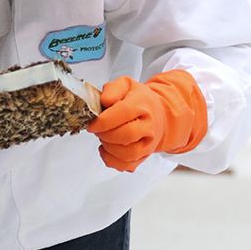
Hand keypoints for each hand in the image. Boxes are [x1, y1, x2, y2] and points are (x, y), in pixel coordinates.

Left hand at [87, 70, 207, 171]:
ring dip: (109, 148)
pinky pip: (127, 165)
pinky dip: (112, 161)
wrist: (158, 114)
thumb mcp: (126, 84)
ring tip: (103, 137)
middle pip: (126, 135)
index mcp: (142, 105)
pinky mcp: (143, 156)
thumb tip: (105, 101)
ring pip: (128, 154)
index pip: (123, 112)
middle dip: (105, 134)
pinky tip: (106, 149)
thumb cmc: (139, 99)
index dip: (104, 120)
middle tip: (97, 129)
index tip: (92, 123)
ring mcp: (148, 143)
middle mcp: (148, 126)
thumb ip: (113, 89)